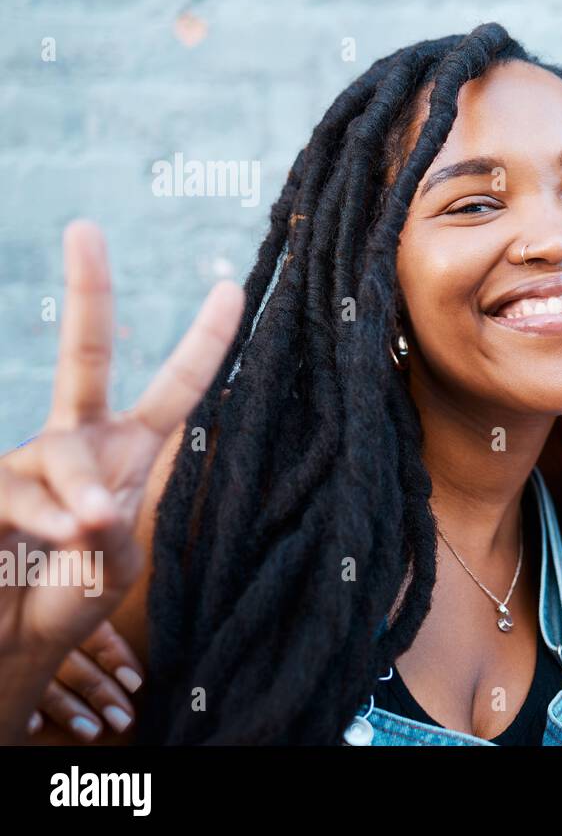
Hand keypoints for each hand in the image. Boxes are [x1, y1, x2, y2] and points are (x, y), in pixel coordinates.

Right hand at [0, 221, 241, 738]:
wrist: (12, 641)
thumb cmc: (72, 596)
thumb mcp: (115, 565)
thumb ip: (114, 532)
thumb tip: (87, 508)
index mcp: (131, 450)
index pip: (177, 387)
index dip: (205, 341)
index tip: (232, 287)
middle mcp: (80, 440)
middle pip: (85, 355)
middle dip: (87, 290)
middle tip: (83, 227)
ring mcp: (30, 459)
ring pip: (62, 454)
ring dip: (81, 500)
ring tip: (86, 534)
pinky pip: (21, 491)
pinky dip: (45, 520)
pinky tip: (56, 538)